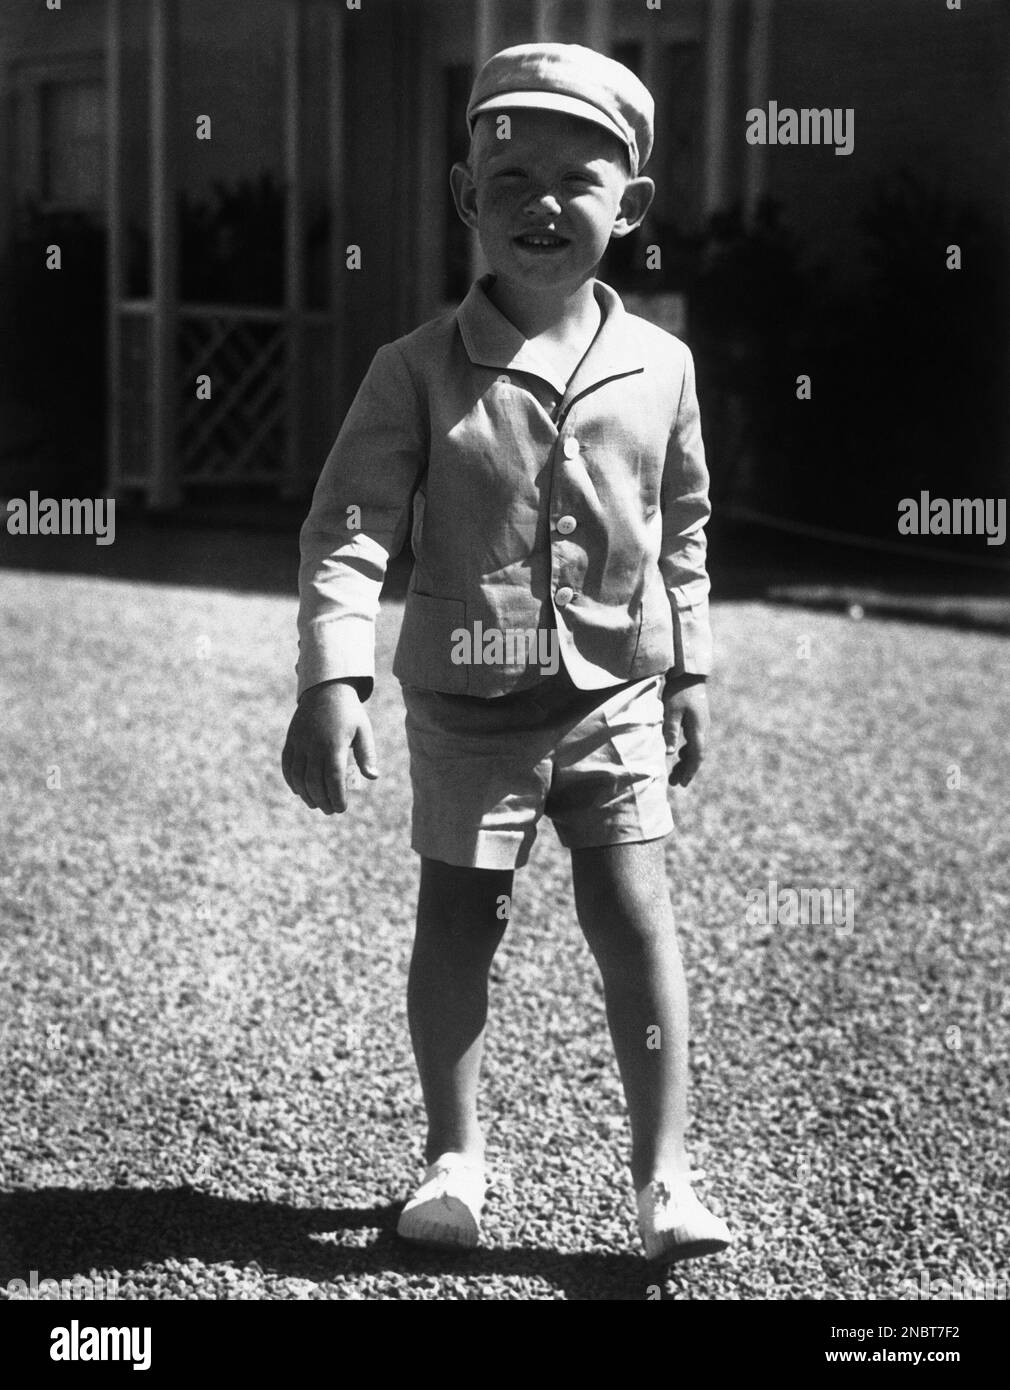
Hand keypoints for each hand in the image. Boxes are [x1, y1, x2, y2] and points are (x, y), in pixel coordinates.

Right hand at [281, 680, 378, 814]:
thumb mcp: (363, 730)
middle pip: (314, 781)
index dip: (336, 797)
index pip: (334, 778)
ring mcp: (300, 742)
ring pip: (298, 776)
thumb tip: (373, 777)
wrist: (326, 688)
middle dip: (322, 800)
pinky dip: (291, 780)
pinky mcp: (291, 740)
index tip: (341, 808)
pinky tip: (299, 791)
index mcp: (334, 744)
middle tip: (330, 810)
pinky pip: (287, 765)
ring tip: (316, 804)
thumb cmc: (349, 712)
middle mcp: (314, 744)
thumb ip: (367, 754)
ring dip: (306, 794)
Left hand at [663, 675, 708, 786]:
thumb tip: (669, 753)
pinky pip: (694, 740)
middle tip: (676, 783)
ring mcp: (701, 723)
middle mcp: (703, 728)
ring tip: (675, 772)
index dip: (689, 771)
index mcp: (698, 729)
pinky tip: (678, 753)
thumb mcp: (671, 711)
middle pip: (696, 755)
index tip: (682, 783)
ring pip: (695, 748)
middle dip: (686, 770)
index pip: (696, 756)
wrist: (690, 672)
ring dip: (686, 761)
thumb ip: (670, 731)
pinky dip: (687, 750)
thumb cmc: (678, 690)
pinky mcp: (698, 718)